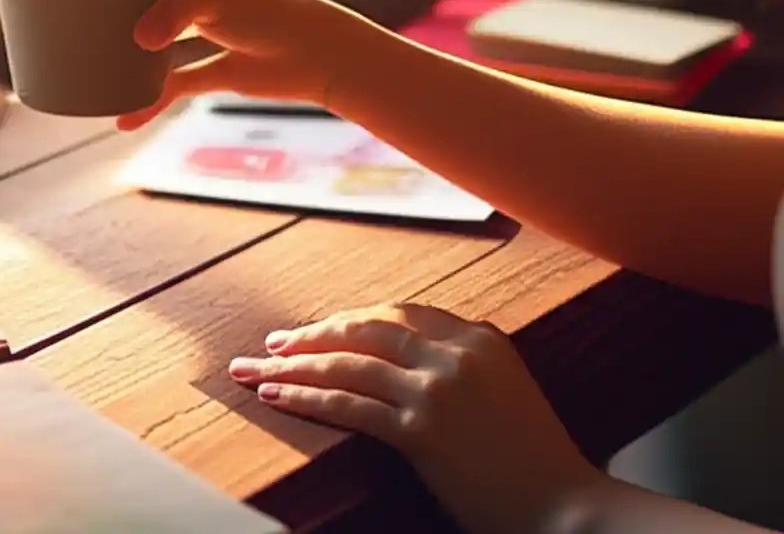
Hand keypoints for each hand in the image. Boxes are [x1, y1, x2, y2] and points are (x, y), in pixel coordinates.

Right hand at [117, 0, 360, 130]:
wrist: (321, 57)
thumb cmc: (272, 11)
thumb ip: (170, 12)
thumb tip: (138, 43)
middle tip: (80, 5)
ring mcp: (210, 29)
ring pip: (160, 40)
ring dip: (132, 53)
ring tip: (94, 61)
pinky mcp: (219, 68)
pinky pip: (176, 85)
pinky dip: (152, 101)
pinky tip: (126, 119)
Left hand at [228, 304, 601, 533]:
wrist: (568, 510)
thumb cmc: (535, 463)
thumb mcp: (506, 393)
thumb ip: (463, 367)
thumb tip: (404, 362)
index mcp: (481, 338)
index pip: (399, 313)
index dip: (348, 319)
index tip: (316, 329)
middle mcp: (457, 354)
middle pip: (365, 328)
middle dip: (311, 334)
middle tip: (272, 343)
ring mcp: (439, 389)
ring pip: (348, 362)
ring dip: (292, 364)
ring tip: (256, 369)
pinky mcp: (423, 429)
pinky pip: (349, 404)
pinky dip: (305, 397)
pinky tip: (277, 396)